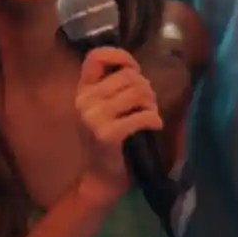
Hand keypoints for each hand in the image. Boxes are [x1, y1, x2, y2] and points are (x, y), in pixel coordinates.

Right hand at [74, 47, 162, 207]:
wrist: (99, 180)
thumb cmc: (105, 142)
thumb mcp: (101, 109)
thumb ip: (111, 87)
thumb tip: (136, 70)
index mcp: (83, 91)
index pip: (95, 57)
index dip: (120, 56)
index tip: (134, 69)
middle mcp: (84, 100)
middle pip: (128, 75)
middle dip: (146, 88)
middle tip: (149, 104)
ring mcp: (94, 117)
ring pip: (138, 92)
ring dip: (151, 103)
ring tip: (151, 114)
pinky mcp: (107, 134)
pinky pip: (142, 116)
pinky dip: (153, 119)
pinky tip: (154, 126)